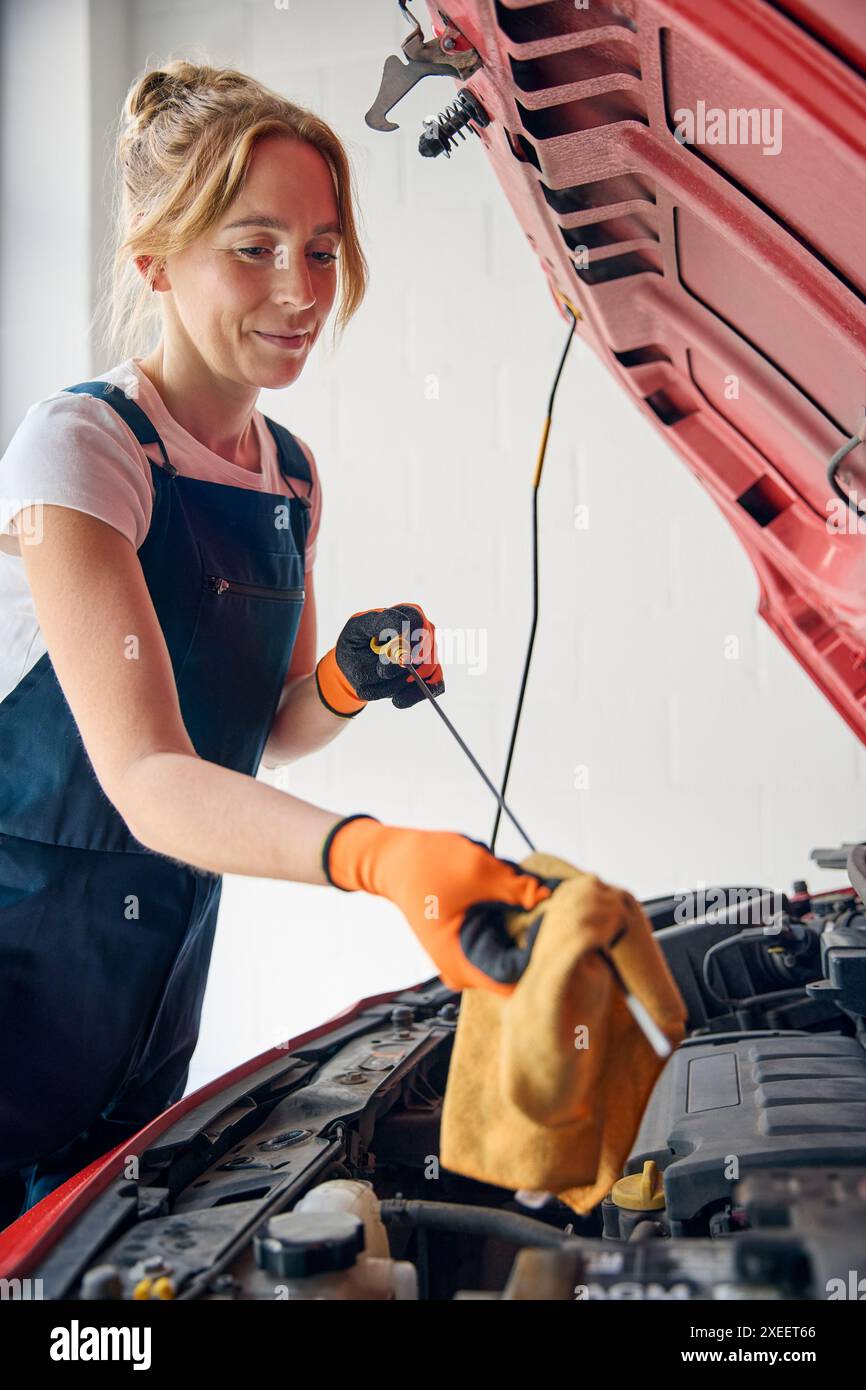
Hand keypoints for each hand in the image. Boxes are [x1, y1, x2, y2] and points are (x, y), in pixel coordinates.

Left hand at [315, 602, 444, 716]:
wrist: (355, 663)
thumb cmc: (358, 640)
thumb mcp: (357, 627)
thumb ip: (378, 626)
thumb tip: (403, 645)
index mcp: (407, 614)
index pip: (417, 620)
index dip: (410, 636)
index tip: (397, 652)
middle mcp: (423, 632)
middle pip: (426, 649)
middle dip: (401, 665)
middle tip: (381, 671)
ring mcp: (429, 654)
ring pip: (427, 671)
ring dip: (399, 682)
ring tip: (377, 683)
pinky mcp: (430, 675)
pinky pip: (435, 687)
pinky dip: (414, 695)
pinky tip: (397, 699)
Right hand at [321, 814, 554, 994]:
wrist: (394, 858)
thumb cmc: (423, 865)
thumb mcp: (476, 869)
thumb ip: (517, 887)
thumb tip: (552, 897)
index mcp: (460, 962)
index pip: (516, 983)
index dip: (540, 958)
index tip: (555, 932)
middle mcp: (464, 969)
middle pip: (518, 972)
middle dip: (538, 944)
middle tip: (555, 914)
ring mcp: (468, 959)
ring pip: (514, 956)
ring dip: (529, 933)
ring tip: (538, 906)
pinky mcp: (472, 945)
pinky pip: (505, 943)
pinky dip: (518, 926)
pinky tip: (524, 905)